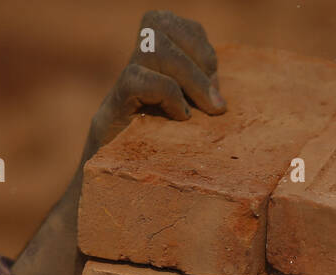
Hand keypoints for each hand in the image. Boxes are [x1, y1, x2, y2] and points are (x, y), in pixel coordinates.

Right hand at [82, 10, 225, 165]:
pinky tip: (180, 119)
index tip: (214, 81)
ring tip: (203, 112)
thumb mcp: (187, 124)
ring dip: (190, 77)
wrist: (112, 190)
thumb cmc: (158, 162)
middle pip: (160, 24)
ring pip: (153, 47)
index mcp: (151, 64)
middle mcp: (134, 67)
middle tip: (216, 104)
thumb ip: (200, 102)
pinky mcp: (111, 110)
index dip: (199, 43)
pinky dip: (167, 94)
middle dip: (199, 57)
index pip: (173, 24)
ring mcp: (121, 87)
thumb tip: (223, 102)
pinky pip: (137, 79)